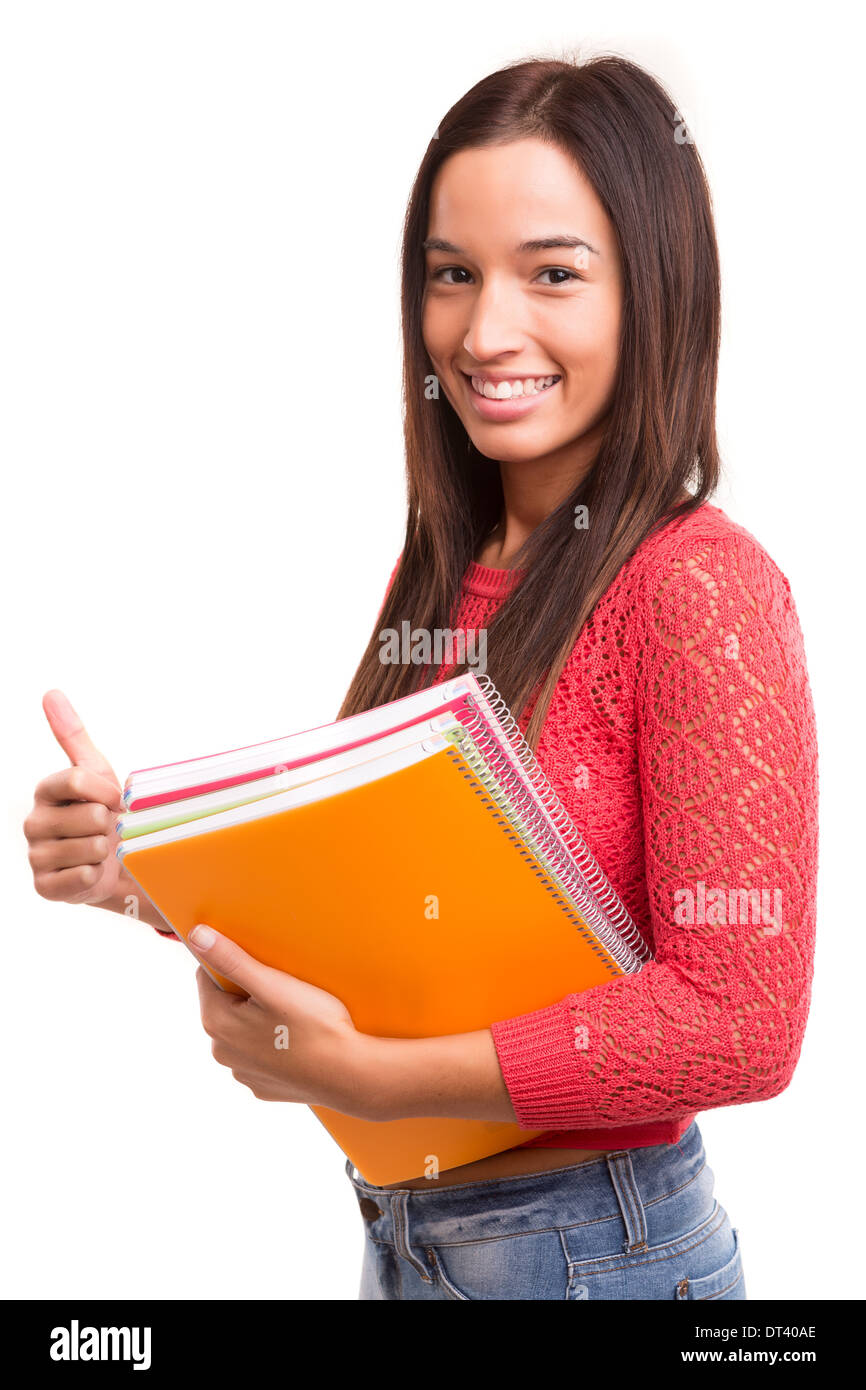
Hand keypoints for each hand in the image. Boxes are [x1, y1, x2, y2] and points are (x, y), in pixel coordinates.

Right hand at [25, 690, 127, 906]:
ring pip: (90, 848)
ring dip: (105, 852)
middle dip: (109, 825)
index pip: (78, 779)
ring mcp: (36, 856)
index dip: (107, 791)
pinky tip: (90, 872)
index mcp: (45, 791)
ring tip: (99, 851)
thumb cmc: (103, 812)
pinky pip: (81, 876)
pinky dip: (95, 875)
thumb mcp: (95, 771)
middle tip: (104, 831)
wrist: (111, 862)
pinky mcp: (44, 886)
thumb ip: (72, 735)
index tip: (115, 800)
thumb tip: (51, 693)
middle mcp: (34, 822)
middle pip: (91, 816)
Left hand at [189, 924, 382, 1117]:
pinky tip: (298, 1041)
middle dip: (248, 993)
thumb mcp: (272, 984)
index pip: (208, 977)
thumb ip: (231, 959)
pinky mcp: (263, 1086)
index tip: (264, 967)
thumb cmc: (314, 1026)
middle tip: (284, 990)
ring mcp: (242, 1072)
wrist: (349, 1075)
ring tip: (295, 1016)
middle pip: (226, 1005)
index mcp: (217, 1022)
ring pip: (243, 1031)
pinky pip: (260, 1055)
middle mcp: (221, 1051)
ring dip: (260, 1020)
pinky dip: (273, 1046)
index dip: (235, 964)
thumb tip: (197, 936)